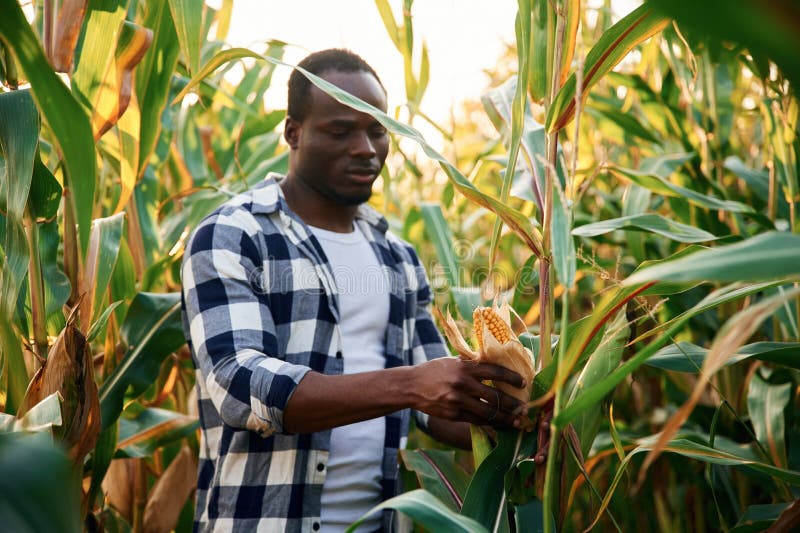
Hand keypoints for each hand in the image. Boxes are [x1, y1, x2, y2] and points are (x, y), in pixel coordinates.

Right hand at [410, 357, 527, 430]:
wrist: (412, 385)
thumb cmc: (435, 371)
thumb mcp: (453, 362)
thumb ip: (472, 364)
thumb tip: (495, 365)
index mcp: (465, 367)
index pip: (495, 371)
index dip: (511, 378)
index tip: (523, 383)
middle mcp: (463, 383)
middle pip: (495, 396)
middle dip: (513, 404)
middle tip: (524, 407)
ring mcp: (458, 400)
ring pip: (488, 412)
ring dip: (506, 418)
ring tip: (517, 421)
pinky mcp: (453, 414)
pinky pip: (476, 420)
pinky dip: (490, 423)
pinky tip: (499, 425)